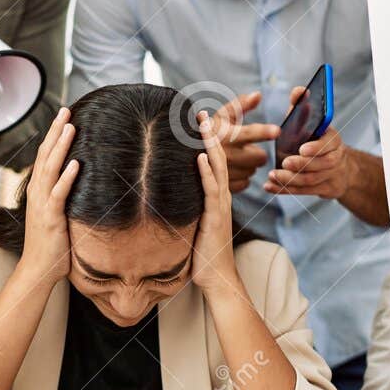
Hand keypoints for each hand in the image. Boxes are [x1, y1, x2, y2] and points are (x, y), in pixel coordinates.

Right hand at [15, 107, 77, 288]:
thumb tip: (80, 184)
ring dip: (61, 147)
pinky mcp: (51, 218)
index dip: (53, 135)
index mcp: (39, 191)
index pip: (45, 156)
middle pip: (45, 155)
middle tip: (66, 111)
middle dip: (56, 132)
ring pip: (50, 169)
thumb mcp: (58, 215)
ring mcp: (42, 204)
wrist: (38, 269)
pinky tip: (75, 164)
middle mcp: (38, 193)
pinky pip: (59, 194)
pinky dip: (66, 178)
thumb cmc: (51, 244)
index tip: (63, 117)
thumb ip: (64, 198)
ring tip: (71, 127)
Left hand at [190, 110, 242, 296]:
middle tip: (202, 112)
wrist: (216, 277)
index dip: (209, 140)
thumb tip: (168, 194)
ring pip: (217, 168)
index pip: (214, 161)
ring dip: (210, 144)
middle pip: (218, 157)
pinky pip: (211, 190)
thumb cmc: (202, 253)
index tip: (199, 121)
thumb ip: (187, 207)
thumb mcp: (193, 223)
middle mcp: (221, 197)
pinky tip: (201, 156)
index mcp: (216, 197)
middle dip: (211, 134)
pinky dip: (207, 172)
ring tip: (204, 124)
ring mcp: (219, 206)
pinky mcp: (214, 217)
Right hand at [206, 90, 277, 192]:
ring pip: (252, 170)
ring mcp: (224, 172)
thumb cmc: (207, 131)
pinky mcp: (223, 185)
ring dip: (248, 165)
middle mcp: (225, 154)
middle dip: (256, 153)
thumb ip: (240, 105)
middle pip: (260, 157)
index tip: (277, 130)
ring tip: (236, 158)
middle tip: (246, 148)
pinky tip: (232, 170)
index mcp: (226, 135)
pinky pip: (245, 183)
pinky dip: (241, 177)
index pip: (249, 133)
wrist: (183, 155)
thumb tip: (258, 95)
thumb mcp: (221, 116)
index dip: (263, 132)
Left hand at [265, 85, 356, 198]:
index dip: (316, 148)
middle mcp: (335, 158)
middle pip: (321, 165)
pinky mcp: (323, 189)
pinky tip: (269, 187)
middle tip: (284, 163)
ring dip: (291, 179)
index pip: (329, 144)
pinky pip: (304, 192)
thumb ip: (303, 106)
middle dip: (302, 165)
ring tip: (273, 176)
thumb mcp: (311, 122)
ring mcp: (330, 176)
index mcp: (333, 140)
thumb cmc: (316, 139)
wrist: (338, 167)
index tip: (301, 148)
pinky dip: (286, 191)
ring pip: (311, 181)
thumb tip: (299, 90)